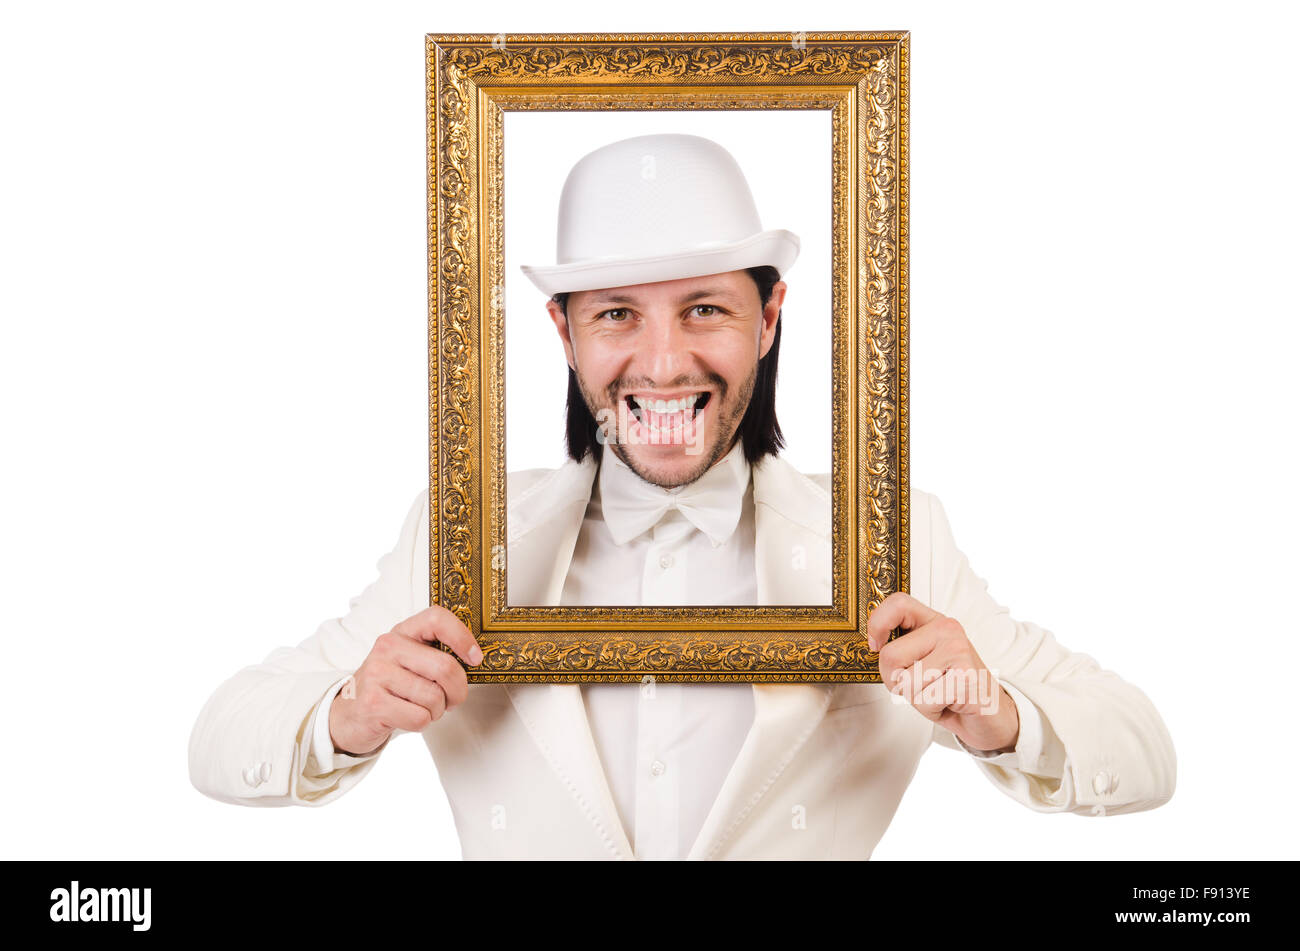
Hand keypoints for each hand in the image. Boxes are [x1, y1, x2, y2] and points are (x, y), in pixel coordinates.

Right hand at [328, 605, 482, 755]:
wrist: (348, 714)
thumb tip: (475, 659)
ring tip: (423, 708)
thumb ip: (436, 655)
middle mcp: (387, 647)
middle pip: (445, 667)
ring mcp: (377, 674)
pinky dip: (422, 723)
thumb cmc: (390, 687)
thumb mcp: (409, 661)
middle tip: (453, 699)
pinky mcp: (373, 703)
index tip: (475, 658)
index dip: (463, 638)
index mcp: (401, 632)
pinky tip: (408, 717)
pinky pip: (420, 718)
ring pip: (434, 697)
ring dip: (437, 711)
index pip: (437, 618)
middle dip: (458, 690)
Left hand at [866, 591, 1018, 752]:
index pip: (898, 603)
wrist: (991, 715)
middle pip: (890, 656)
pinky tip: (950, 703)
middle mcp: (948, 630)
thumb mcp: (924, 662)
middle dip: (896, 682)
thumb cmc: (951, 689)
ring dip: (917, 700)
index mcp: (936, 622)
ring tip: (939, 695)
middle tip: (922, 686)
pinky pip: (924, 701)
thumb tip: (874, 645)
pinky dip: (932, 711)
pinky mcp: (966, 678)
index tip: (876, 644)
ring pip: (906, 683)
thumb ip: (903, 650)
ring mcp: (958, 651)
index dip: (878, 623)